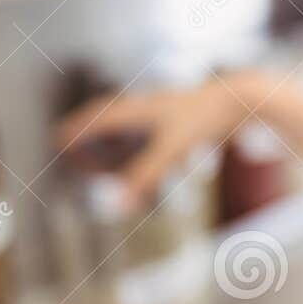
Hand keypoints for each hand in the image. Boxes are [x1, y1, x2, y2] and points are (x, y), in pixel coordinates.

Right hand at [54, 72, 270, 205]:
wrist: (243, 97)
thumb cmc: (206, 118)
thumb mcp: (171, 150)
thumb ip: (144, 177)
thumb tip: (117, 206)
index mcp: (140, 108)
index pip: (100, 118)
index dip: (78, 129)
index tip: (59, 136)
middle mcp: (151, 103)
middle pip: (112, 111)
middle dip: (91, 124)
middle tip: (73, 134)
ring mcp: (169, 105)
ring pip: (134, 114)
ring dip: (116, 125)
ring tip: (105, 134)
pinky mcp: (186, 112)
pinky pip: (155, 119)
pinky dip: (143, 130)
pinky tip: (152, 134)